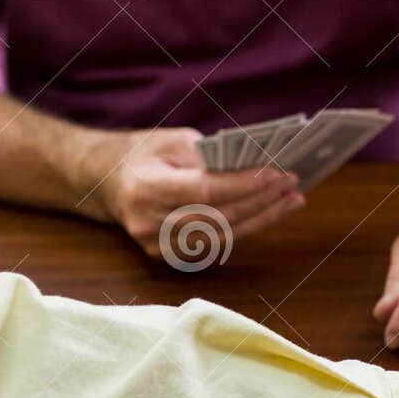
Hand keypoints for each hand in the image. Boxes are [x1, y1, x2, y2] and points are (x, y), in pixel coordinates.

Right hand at [90, 128, 303, 259]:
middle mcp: (149, 222)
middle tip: (293, 185)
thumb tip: (255, 167)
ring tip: (292, 200)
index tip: (277, 174)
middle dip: (262, 200)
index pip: (205, 190)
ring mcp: (157, 244)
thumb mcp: (172, 140)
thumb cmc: (143, 154)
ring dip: (263, 217)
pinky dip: (246, 227)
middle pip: (219, 216)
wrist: (105, 181)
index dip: (244, 184)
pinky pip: (216, 244)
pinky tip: (269, 213)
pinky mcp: (168, 256)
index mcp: (145, 187)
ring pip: (223, 235)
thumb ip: (209, 155)